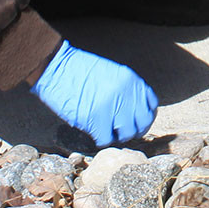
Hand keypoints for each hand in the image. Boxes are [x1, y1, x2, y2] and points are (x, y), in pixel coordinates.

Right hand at [30, 41, 157, 146]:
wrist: (57, 67)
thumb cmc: (79, 70)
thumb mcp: (111, 73)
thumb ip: (125, 89)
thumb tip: (132, 111)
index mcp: (131, 81)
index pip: (151, 105)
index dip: (144, 117)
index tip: (135, 122)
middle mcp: (126, 94)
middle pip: (143, 122)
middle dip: (133, 130)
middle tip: (121, 131)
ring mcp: (112, 106)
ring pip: (126, 134)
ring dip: (117, 136)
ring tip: (107, 132)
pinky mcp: (95, 118)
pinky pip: (106, 139)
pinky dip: (101, 140)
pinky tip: (95, 133)